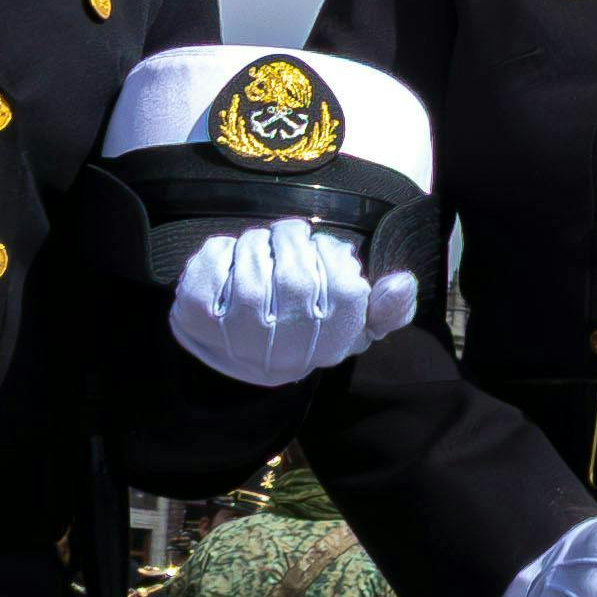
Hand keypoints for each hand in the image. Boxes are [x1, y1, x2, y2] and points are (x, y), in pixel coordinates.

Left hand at [168, 219, 409, 384]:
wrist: (235, 360)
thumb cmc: (305, 329)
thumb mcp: (356, 324)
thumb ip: (391, 308)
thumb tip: (400, 282)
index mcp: (328, 346)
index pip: (346, 292)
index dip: (335, 257)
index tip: (322, 249)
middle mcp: (283, 349)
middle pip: (296, 277)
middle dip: (293, 240)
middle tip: (289, 236)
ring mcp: (236, 337)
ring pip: (253, 267)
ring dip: (258, 241)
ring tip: (261, 247)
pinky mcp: (196, 318)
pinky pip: (212, 264)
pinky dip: (221, 248)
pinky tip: (230, 258)